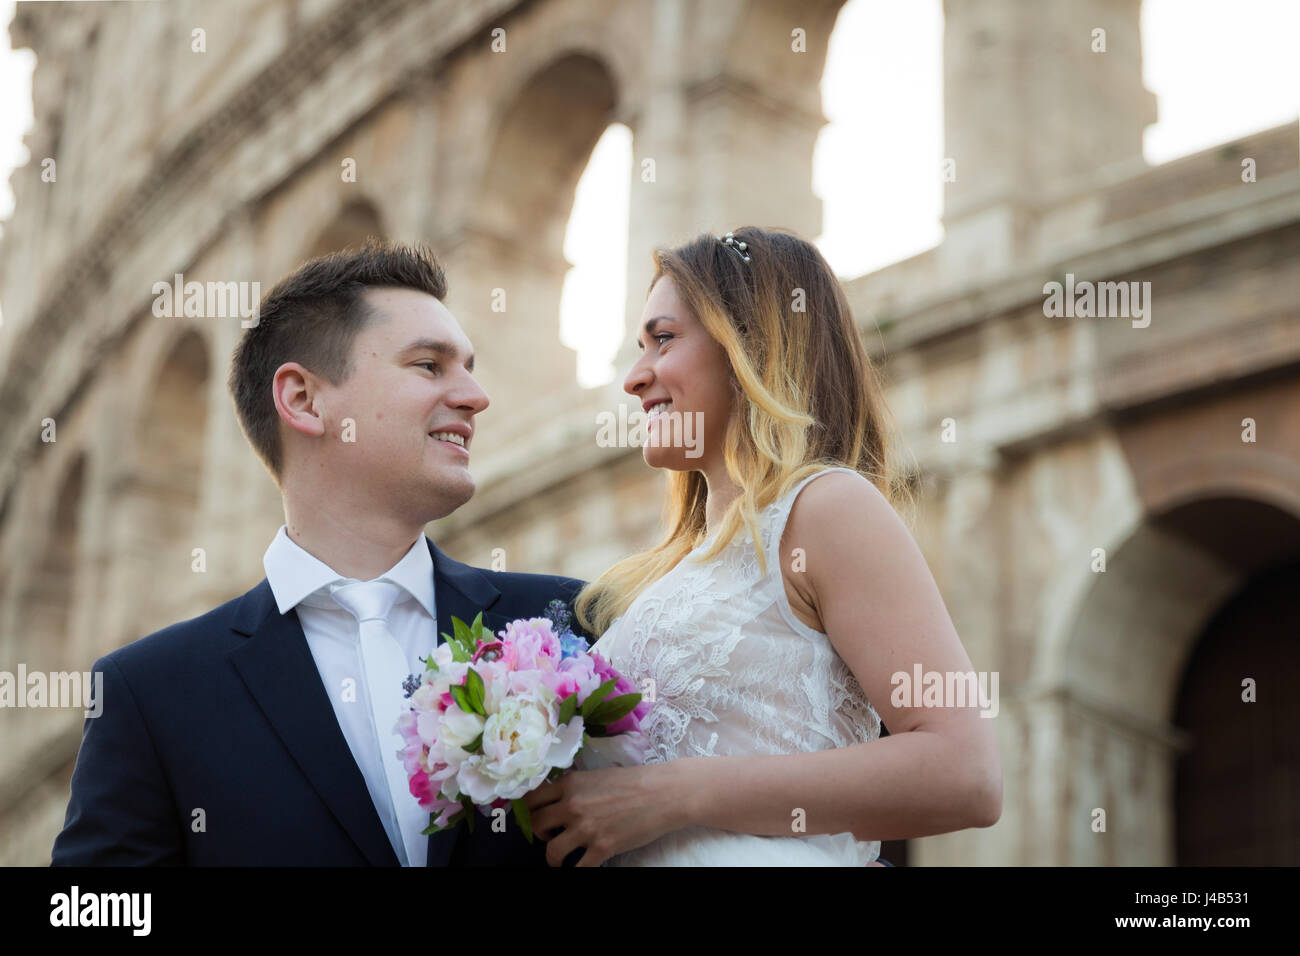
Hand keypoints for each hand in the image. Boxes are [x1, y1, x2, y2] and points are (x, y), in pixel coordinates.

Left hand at [522, 762, 689, 866]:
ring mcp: (586, 828)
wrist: (664, 793)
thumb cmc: (634, 781)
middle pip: (536, 825)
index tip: (533, 817)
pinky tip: (582, 865)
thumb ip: (575, 788)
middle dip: (539, 835)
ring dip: (553, 858)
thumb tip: (559, 801)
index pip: (532, 798)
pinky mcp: (602, 848)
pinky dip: (576, 870)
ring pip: (551, 852)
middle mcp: (573, 805)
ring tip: (561, 858)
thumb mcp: (596, 776)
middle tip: (550, 837)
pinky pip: (578, 869)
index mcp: (570, 783)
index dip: (528, 811)